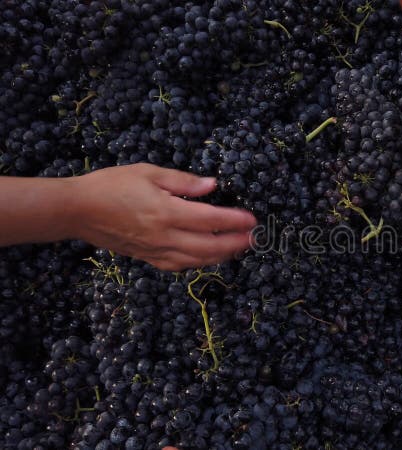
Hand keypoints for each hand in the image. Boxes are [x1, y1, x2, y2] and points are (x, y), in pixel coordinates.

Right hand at [69, 163, 255, 270]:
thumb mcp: (149, 172)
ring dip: (222, 256)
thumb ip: (183, 181)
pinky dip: (199, 263)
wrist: (77, 210)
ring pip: (197, 260)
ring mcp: (156, 250)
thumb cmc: (111, 185)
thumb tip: (213, 185)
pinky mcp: (148, 258)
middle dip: (236, 243)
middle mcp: (164, 236)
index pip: (210, 219)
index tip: (253, 219)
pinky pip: (179, 266)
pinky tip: (209, 257)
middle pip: (209, 246)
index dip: (235, 221)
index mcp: (166, 212)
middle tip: (255, 238)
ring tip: (239, 248)